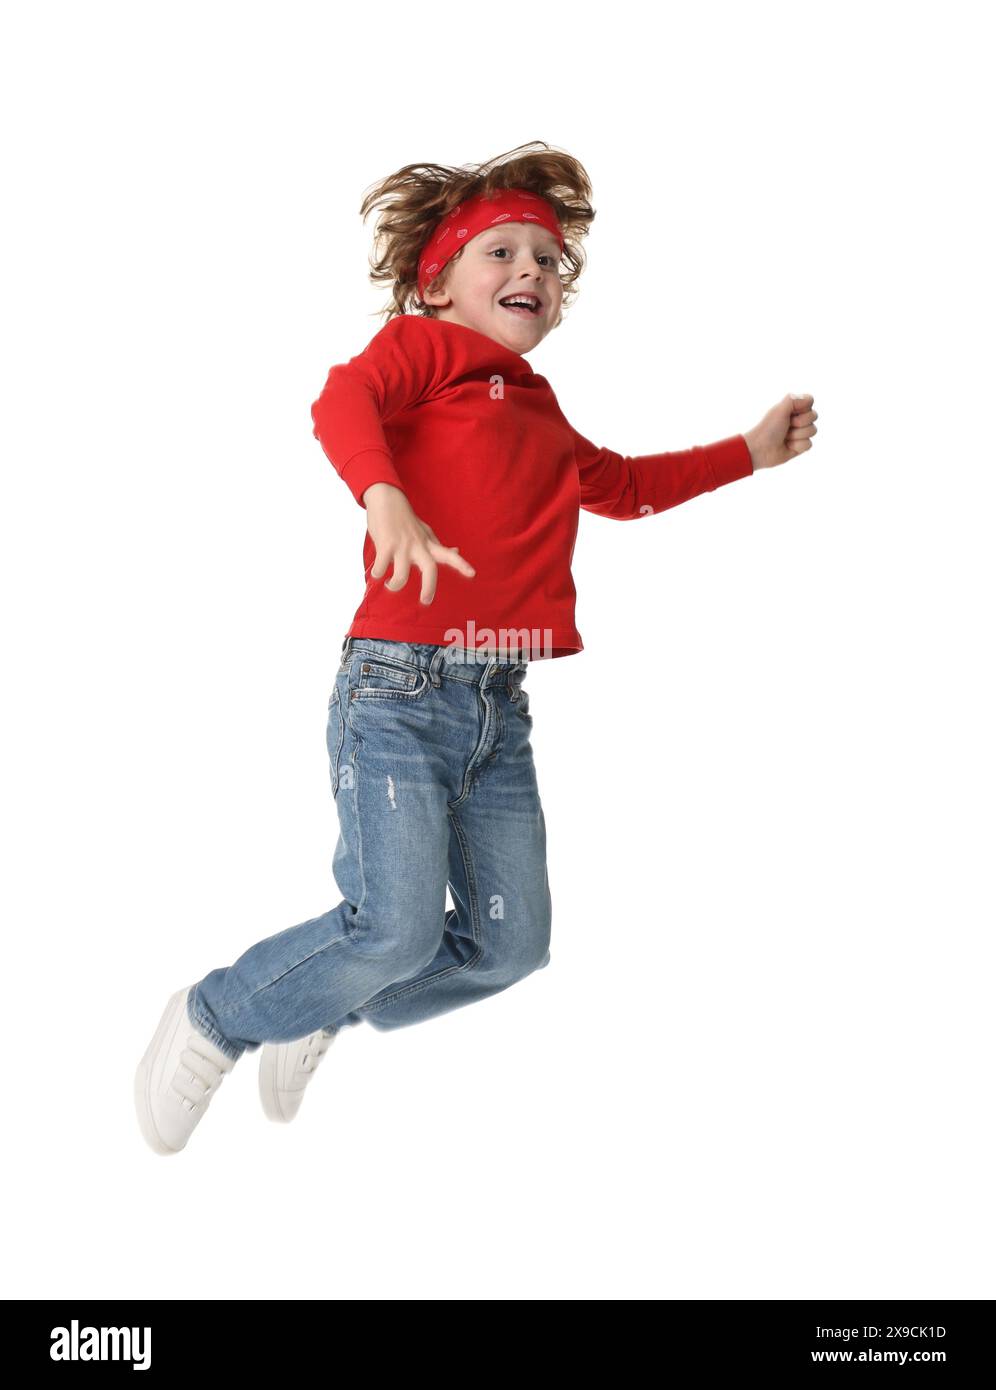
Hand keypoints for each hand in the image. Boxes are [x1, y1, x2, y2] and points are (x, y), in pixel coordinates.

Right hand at [361, 483, 475, 605]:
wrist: (386, 498)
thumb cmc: (406, 519)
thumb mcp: (425, 531)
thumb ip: (438, 545)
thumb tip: (457, 551)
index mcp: (428, 544)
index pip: (449, 554)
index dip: (461, 564)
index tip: (472, 574)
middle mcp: (417, 546)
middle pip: (429, 569)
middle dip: (429, 588)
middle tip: (426, 601)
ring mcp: (401, 545)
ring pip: (401, 575)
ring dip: (395, 585)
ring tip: (390, 585)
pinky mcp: (385, 544)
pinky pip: (381, 567)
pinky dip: (377, 574)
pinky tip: (376, 573)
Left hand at [744, 394, 817, 470]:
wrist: (760, 450)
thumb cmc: (768, 429)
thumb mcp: (779, 410)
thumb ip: (793, 399)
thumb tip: (809, 400)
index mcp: (792, 408)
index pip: (810, 401)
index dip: (803, 408)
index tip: (790, 413)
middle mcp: (797, 418)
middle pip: (814, 416)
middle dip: (800, 423)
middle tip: (786, 426)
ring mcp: (800, 432)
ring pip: (813, 430)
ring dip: (797, 435)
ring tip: (785, 437)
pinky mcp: (800, 446)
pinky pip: (809, 444)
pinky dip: (797, 446)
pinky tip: (788, 446)